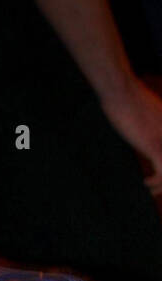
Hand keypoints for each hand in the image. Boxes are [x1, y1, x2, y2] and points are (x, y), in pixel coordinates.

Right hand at [101, 77, 161, 194]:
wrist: (122, 91)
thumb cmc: (127, 97)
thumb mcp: (146, 111)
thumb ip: (151, 122)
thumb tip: (142, 127)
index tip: (158, 176)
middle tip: (157, 187)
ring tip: (152, 189)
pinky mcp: (154, 145)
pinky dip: (157, 183)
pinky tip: (146, 184)